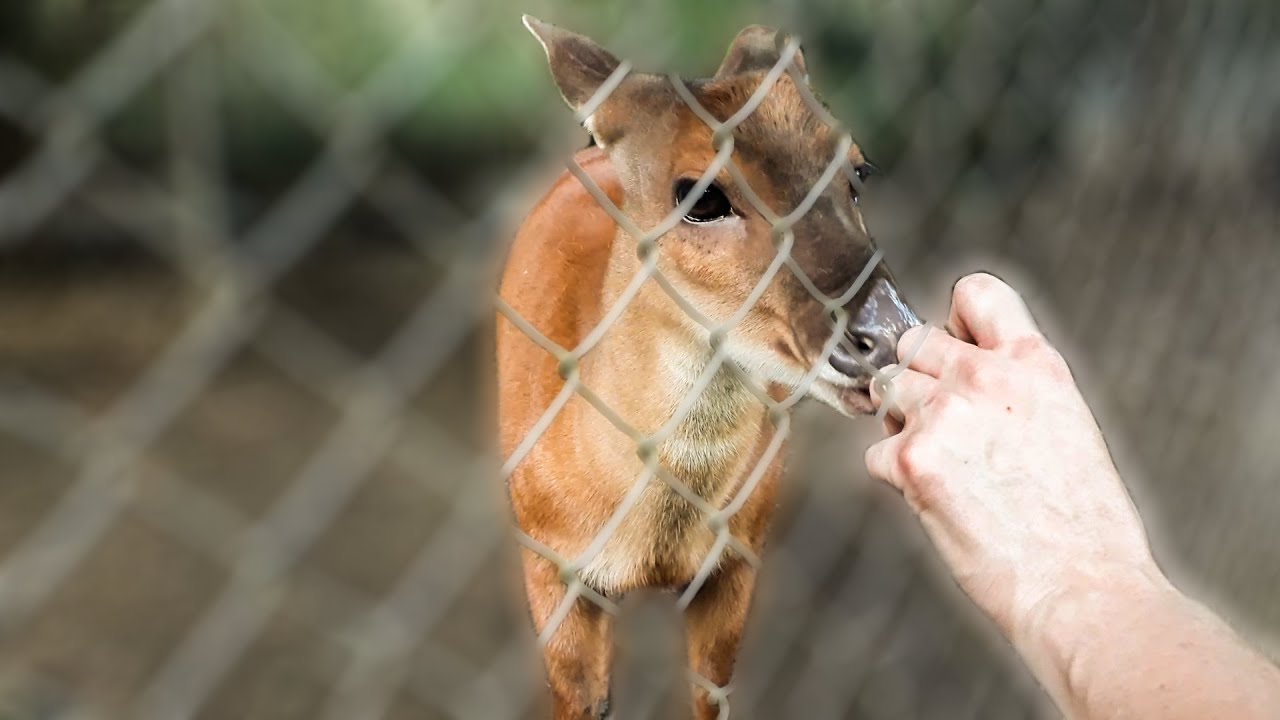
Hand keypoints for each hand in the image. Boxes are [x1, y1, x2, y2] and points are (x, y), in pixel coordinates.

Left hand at [864, 273, 1159, 642]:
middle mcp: (986, 377)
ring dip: (900, 421)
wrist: (1080, 586)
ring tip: (942, 463)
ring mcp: (944, 414)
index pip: (976, 292)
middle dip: (917, 375)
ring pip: (886, 389)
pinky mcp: (913, 459)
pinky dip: (895, 476)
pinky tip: (936, 500)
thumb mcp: (1066, 425)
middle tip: (939, 421)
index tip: (952, 345)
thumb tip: (962, 377)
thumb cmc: (1082, 525)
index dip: (954, 318)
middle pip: (913, 340)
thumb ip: (1015, 389)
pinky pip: (876, 451)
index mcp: (1035, 364)